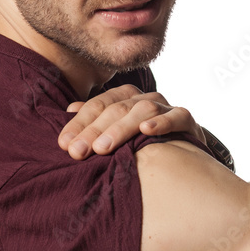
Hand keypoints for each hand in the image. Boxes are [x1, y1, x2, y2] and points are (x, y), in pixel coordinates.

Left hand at [58, 84, 203, 159]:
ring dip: (121, 128)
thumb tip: (69, 110)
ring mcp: (165, 106)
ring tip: (103, 147)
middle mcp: (143, 98)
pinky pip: (176, 116)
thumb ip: (95, 122)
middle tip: (78, 151)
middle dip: (94, 130)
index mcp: (123, 98)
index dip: (79, 124)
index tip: (63, 144)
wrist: (184, 152)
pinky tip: (147, 130)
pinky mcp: (186, 119)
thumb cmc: (143, 143)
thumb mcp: (116, 134)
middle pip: (115, 108)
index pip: (97, 106)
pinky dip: (161, 121)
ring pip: (142, 109)